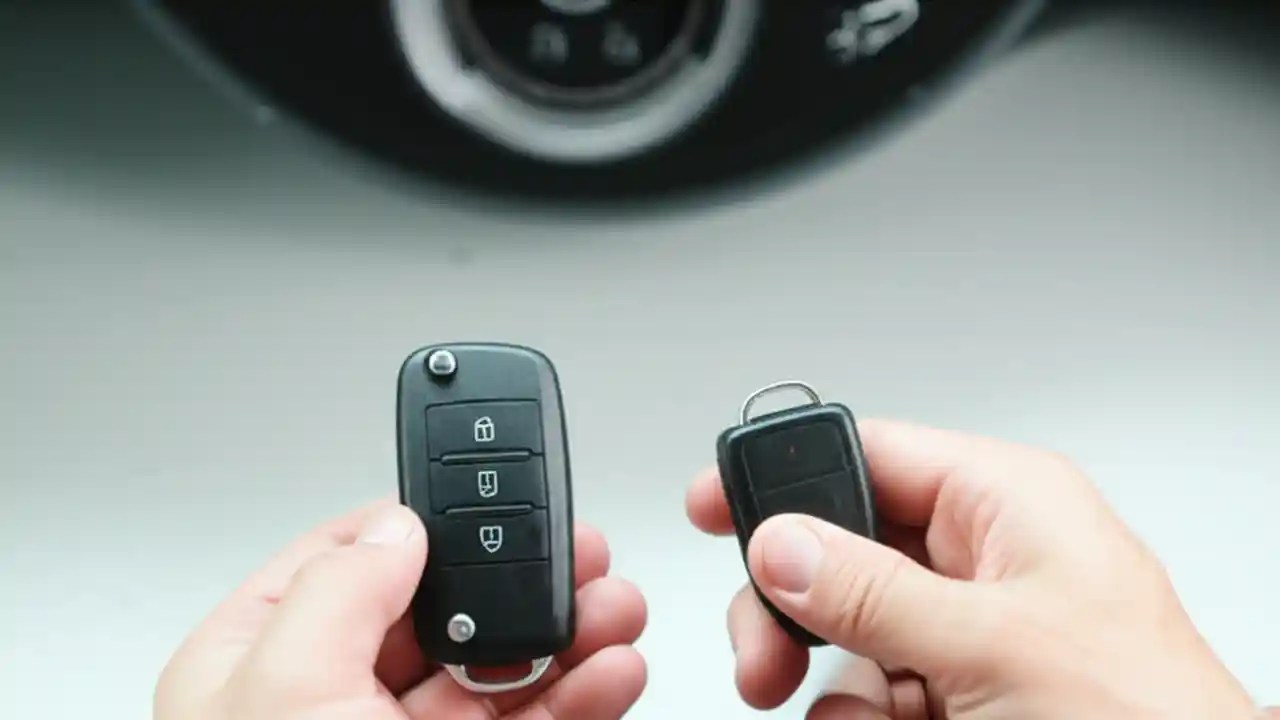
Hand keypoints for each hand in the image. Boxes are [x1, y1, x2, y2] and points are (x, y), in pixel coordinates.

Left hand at [155, 500, 646, 719]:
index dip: (416, 526)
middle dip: (517, 581)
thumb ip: (337, 591)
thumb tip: (395, 526)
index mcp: (255, 666)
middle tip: (582, 558)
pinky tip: (612, 676)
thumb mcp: (285, 695)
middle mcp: (329, 706)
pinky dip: (581, 699)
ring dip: (565, 636)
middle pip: (438, 613)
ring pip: (496, 673)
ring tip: (616, 611)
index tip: (487, 504)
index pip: (340, 562)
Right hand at [686, 419, 1260, 718]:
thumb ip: (874, 591)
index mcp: (1005, 502)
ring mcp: (971, 627)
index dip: (786, 472)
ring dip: (820, 670)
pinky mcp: (965, 687)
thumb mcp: (992, 646)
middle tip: (765, 648)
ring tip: (825, 705)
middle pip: (840, 545)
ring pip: (846, 624)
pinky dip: (855, 713)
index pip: (869, 452)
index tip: (714, 505)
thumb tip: (781, 544)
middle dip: (791, 600)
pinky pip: (872, 683)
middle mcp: (983, 556)